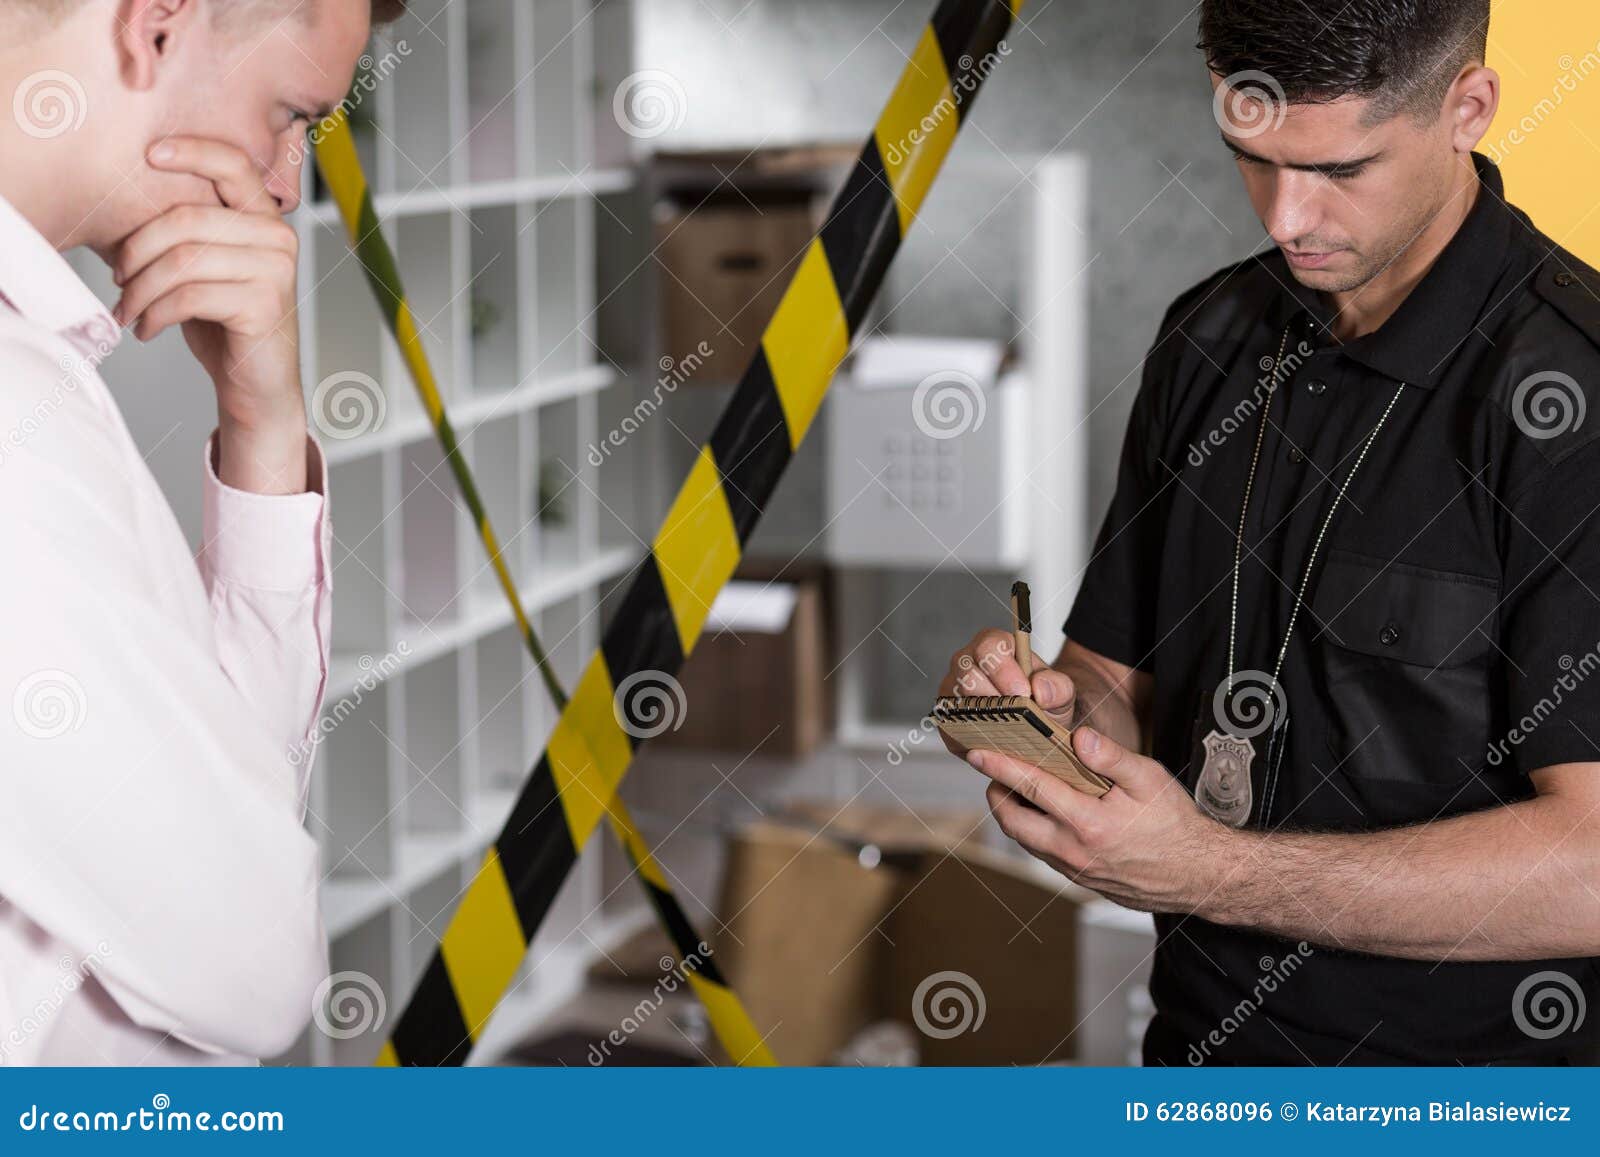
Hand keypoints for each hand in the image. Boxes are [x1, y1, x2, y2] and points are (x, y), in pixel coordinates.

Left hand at [112, 137, 307, 494]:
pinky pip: (189, 296)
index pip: (233, 164)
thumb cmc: (226, 322)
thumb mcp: (208, 266)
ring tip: (129, 309)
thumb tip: (122, 203)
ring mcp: (276, 271)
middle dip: (137, 250)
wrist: (256, 383)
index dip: (191, 151)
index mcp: (265, 219)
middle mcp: (278, 238)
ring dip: (141, 289)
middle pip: (187, 220)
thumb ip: (189, 231)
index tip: (149, 154)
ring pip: (182, 260)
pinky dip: (155, 314)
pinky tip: (148, 328)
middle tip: (119, 278)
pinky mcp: (264, 305)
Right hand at [937, 628, 1077, 757]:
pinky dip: (974, 738)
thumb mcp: (1062, 693)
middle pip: (967, 675)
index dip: (1003, 670)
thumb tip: (1040, 690)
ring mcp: (952, 690)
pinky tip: (995, 741)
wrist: (1038, 723)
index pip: (989, 647)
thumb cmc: (1044, 700)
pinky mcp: (946, 717)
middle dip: (995, 699)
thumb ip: (1059, 687)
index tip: (1023, 693)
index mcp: (995, 646)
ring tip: (1009, 730)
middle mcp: (967, 663)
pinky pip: (951, 728)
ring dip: (985, 720)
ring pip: (957, 702)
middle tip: (1017, 716)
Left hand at [968, 726, 1240, 914]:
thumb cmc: (1176, 824)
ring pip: (1025, 841)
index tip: (978, 753)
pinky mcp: (1079, 879)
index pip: (1032, 789)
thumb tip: (1078, 736)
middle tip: (994, 771)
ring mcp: (1074, 869)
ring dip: (1012, 814)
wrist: (1198, 876)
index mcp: (1089, 823)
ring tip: (1014, 788)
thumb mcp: (1150, 780)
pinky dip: (1034, 831)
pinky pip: (1043, 853)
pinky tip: (1043, 813)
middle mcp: (1074, 851)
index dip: (1001, 767)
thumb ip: (1112, 758)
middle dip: (997, 793)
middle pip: (1014, 822)